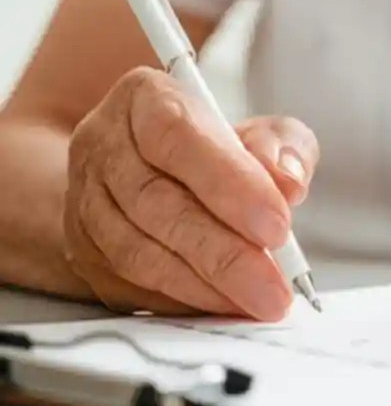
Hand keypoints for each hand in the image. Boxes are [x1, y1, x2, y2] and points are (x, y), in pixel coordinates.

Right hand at [64, 67, 317, 319]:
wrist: (146, 170)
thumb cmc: (213, 149)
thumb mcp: (259, 131)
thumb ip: (282, 148)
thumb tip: (289, 182)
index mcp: (144, 100)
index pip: (177, 136)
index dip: (228, 182)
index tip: (277, 224)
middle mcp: (103, 147)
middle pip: (155, 203)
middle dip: (223, 252)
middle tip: (274, 285)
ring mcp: (86, 203)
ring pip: (137, 251)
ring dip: (203, 284)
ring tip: (257, 300)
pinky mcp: (86, 252)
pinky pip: (132, 285)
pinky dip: (184, 300)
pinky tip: (226, 305)